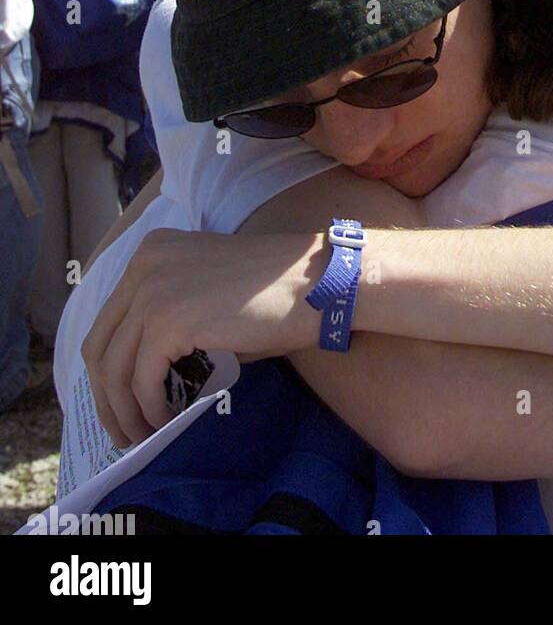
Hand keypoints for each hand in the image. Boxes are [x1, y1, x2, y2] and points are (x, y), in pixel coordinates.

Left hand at [82, 227, 325, 447]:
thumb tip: (144, 378)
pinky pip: (142, 378)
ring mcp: (154, 289)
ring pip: (114, 366)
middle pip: (100, 344)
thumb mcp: (210, 296)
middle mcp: (144, 263)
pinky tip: (168, 419)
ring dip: (125, 409)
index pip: (108, 319)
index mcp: (152, 251)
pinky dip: (150, 406)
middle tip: (123, 429)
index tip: (120, 402)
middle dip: (107, 395)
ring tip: (143, 434)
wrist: (319, 282)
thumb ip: (172, 322)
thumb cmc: (278, 294)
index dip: (108, 369)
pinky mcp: (170, 320)